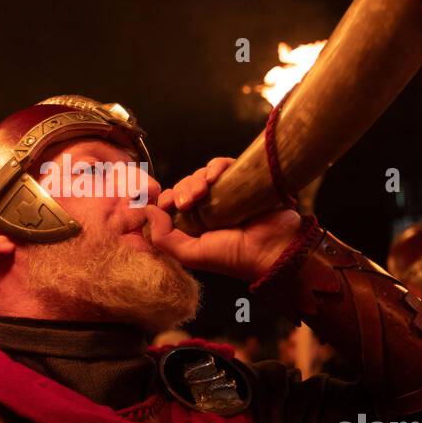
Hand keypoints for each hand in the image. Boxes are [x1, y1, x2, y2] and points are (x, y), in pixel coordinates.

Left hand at [146, 157, 302, 281]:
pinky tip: (215, 176)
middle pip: (185, 186)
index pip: (172, 203)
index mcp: (194, 225)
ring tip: (203, 190)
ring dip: (196, 179)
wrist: (273, 249)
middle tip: (188, 202)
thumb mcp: (192, 255)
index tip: (167, 204)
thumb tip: (148, 210)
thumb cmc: (234, 257)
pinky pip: (222, 165)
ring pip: (201, 175)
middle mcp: (208, 208)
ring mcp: (225, 193)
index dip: (166, 199)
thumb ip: (165, 238)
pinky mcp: (241, 180)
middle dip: (182, 189)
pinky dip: (215, 166)